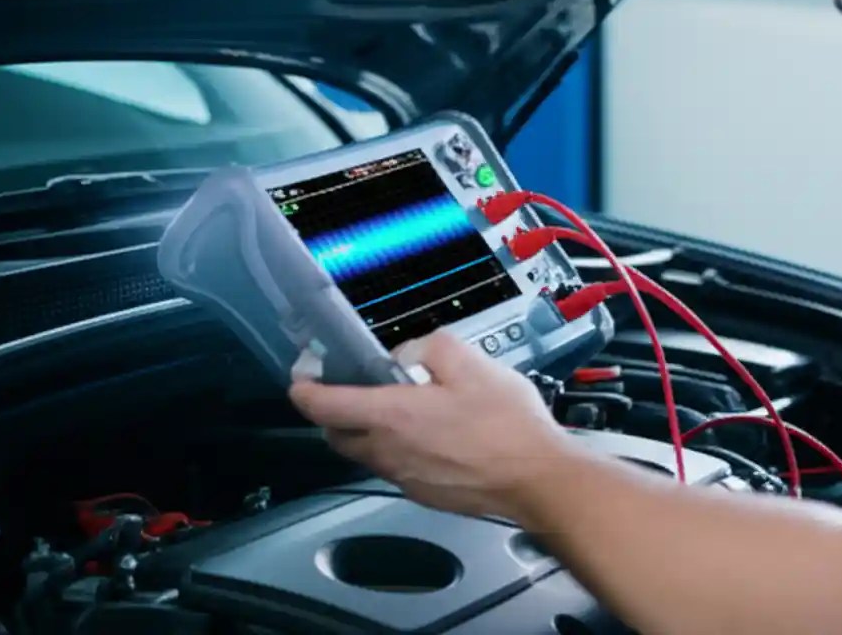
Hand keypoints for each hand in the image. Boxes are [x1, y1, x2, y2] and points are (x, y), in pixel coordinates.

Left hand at [288, 330, 579, 519]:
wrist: (538, 479)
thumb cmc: (505, 423)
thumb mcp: (470, 362)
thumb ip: (427, 348)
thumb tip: (406, 355)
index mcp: (390, 417)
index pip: (322, 406)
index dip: (304, 388)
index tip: (303, 375)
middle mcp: (387, 453)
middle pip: (336, 434)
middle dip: (333, 411)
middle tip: (353, 387)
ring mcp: (404, 478)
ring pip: (367, 453)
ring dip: (369, 430)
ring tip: (405, 407)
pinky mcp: (424, 494)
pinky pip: (396, 467)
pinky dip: (399, 449)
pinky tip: (434, 435)